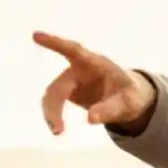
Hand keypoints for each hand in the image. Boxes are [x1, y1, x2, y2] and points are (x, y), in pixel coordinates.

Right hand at [34, 31, 156, 134]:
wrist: (130, 99)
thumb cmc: (131, 94)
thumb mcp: (129, 102)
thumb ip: (111, 109)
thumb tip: (90, 119)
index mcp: (95, 63)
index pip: (73, 50)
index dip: (55, 43)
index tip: (36, 35)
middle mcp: (78, 70)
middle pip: (59, 86)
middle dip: (54, 106)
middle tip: (58, 129)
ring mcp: (71, 81)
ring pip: (52, 95)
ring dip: (51, 113)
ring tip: (58, 131)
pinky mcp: (67, 92)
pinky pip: (54, 103)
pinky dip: (53, 115)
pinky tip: (58, 128)